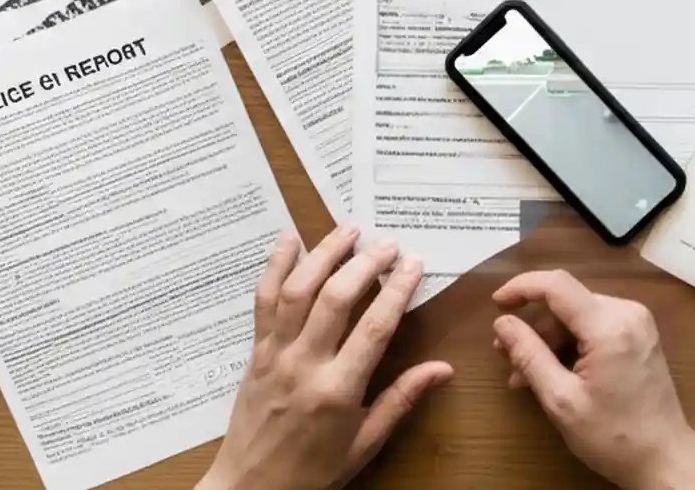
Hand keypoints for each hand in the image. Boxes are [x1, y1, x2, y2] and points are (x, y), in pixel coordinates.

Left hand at [197, 226, 452, 489]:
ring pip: (297, 291)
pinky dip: (275, 266)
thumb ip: (401, 399)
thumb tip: (443, 369)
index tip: (414, 263)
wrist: (251, 489)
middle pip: (335, 298)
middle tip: (388, 243)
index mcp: (338, 390)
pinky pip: (263, 300)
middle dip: (364, 264)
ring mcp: (275, 354)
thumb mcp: (366, 442)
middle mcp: (304, 364)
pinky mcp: (255, 351)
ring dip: (324, 254)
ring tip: (349, 230)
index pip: (374, 327)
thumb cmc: (314, 470)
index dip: (396, 290)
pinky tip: (290, 240)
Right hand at [491, 271, 694, 489]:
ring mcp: (637, 322)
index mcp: (609, 326)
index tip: (495, 303)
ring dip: (550, 339)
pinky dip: (571, 343)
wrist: (664, 458)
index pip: (557, 285)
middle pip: (567, 302)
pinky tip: (554, 371)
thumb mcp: (561, 400)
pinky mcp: (640, 334)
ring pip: (579, 314)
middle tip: (506, 357)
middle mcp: (627, 312)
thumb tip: (502, 323)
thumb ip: (529, 356)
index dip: (521, 287)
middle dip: (534, 326)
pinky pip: (596, 325)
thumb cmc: (612, 435)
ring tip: (525, 375)